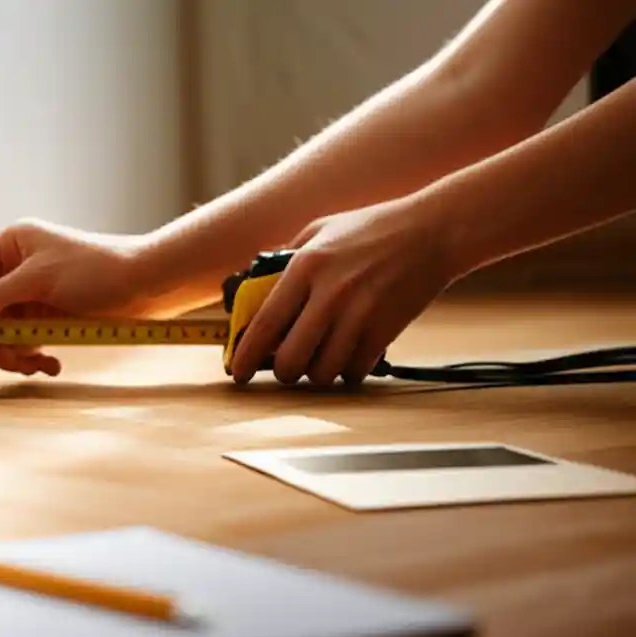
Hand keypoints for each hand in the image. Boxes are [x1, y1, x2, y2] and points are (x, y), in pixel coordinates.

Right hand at [0, 218, 168, 375]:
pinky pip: (25, 344)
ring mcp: (33, 297)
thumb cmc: (96, 271)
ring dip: (15, 354)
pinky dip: (34, 357)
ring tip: (38, 363)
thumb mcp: (38, 282)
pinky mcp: (50, 320)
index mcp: (10, 246)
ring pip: (2, 334)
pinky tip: (52, 364)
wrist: (148, 287)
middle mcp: (17, 270)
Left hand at [229, 197, 461, 385]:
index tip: (237, 371)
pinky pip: (354, 371)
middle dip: (281, 371)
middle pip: (290, 360)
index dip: (245, 355)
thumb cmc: (372, 229)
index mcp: (305, 267)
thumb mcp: (319, 230)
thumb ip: (285, 258)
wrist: (432, 232)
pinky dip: (346, 372)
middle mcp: (329, 295)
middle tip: (284, 366)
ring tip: (319, 359)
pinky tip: (347, 357)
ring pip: (322, 372)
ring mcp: (359, 316)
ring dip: (315, 373)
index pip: (264, 324)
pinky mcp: (385, 331)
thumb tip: (255, 287)